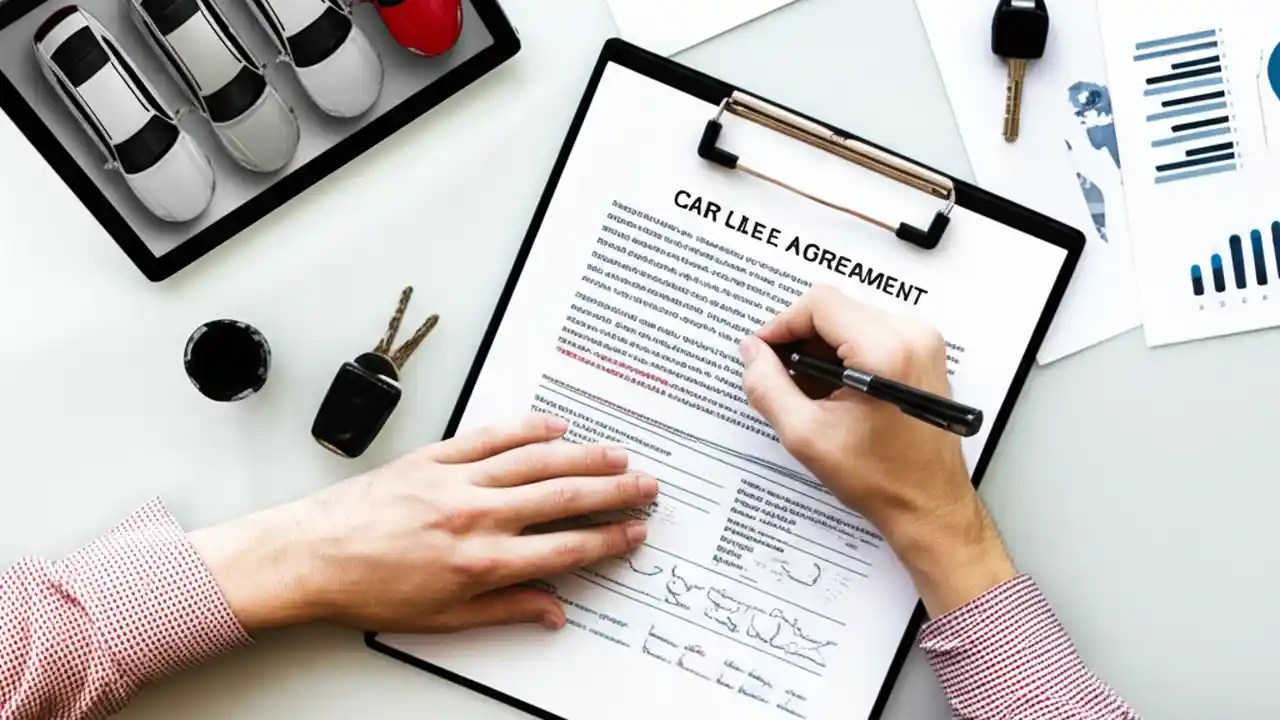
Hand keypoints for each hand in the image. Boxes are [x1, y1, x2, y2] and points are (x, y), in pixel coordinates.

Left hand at [192, 414, 655, 633]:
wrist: (311, 555)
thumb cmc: (370, 589)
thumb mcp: (444, 618)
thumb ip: (508, 609)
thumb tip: (553, 611)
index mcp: (483, 562)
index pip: (566, 548)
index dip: (608, 539)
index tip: (633, 532)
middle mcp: (477, 516)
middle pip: (564, 499)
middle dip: (613, 493)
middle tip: (646, 487)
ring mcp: (457, 480)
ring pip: (537, 462)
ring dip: (584, 458)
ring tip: (617, 456)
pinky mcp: (435, 456)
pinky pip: (492, 436)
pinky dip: (528, 428)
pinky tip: (555, 427)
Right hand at [737, 286, 1014, 615]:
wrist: (930, 504)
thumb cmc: (880, 478)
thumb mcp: (807, 435)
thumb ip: (768, 387)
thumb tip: (750, 351)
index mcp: (886, 350)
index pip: (820, 304)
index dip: (781, 324)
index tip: (762, 352)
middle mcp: (911, 335)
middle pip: (836, 308)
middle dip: (800, 338)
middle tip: (779, 376)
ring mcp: (922, 341)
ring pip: (851, 319)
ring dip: (821, 347)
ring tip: (807, 390)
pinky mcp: (924, 352)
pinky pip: (871, 333)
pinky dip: (844, 353)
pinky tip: (832, 390)